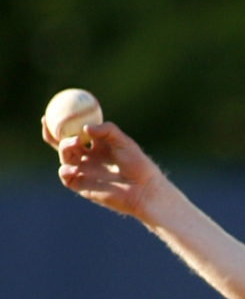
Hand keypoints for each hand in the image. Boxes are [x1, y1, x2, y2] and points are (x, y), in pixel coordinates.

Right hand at [44, 120, 163, 219]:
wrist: (143, 189)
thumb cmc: (137, 164)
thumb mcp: (123, 141)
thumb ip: (106, 130)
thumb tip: (85, 128)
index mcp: (97, 145)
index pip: (76, 131)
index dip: (63, 122)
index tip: (54, 109)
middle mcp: (88, 158)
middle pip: (63, 144)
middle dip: (51, 133)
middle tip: (47, 122)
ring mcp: (85, 172)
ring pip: (64, 157)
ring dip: (64, 147)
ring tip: (76, 142)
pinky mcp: (83, 187)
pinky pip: (66, 177)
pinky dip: (65, 169)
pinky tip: (75, 166)